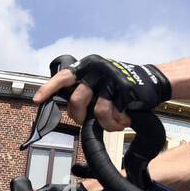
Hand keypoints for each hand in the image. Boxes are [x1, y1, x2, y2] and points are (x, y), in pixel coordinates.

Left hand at [35, 56, 170, 131]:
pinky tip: (125, 119)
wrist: (152, 80)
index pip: (63, 77)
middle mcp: (96, 69)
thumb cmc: (122, 85)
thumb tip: (67, 108)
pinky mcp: (124, 90)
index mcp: (87, 66)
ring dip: (106, 124)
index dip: (48, 89)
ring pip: (97, 111)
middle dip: (79, 117)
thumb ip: (84, 89)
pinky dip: (118, 123)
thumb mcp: (100, 81)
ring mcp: (111, 78)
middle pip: (76, 100)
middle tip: (87, 121)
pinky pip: (113, 115)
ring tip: (114, 123)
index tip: (37, 100)